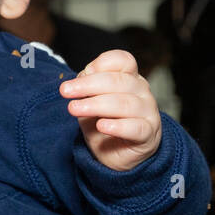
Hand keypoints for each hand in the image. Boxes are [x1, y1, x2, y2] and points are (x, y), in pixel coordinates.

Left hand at [59, 49, 160, 170]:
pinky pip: (136, 128)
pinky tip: (102, 125)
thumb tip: (84, 75)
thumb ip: (87, 89)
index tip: (82, 72)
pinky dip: (118, 126)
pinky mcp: (148, 134)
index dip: (103, 63)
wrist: (116, 154)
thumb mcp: (89, 102)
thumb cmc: (103, 121)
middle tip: (65, 91)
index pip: (123, 61)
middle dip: (89, 84)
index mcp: (129, 78)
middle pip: (119, 81)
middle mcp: (141, 91)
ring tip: (74, 109)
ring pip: (125, 103)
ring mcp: (148, 112)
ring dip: (96, 105)